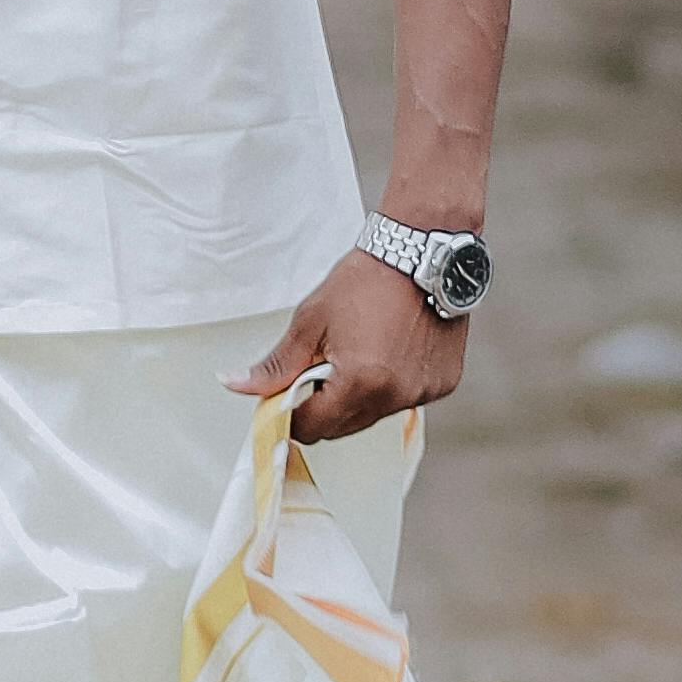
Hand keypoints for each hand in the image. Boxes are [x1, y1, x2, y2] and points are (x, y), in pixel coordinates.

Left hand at [234, 248, 472, 448]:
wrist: (421, 253)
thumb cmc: (367, 279)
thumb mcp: (311, 320)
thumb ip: (277, 364)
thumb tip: (239, 385)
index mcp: (359, 382)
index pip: (313, 428)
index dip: (292, 414)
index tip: (287, 396)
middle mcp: (395, 396)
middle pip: (343, 428)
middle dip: (324, 406)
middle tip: (320, 367)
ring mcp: (423, 392)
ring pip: (373, 415)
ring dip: (358, 397)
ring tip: (358, 352)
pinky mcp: (442, 384)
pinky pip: (404, 400)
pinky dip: (390, 386)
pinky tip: (389, 351)